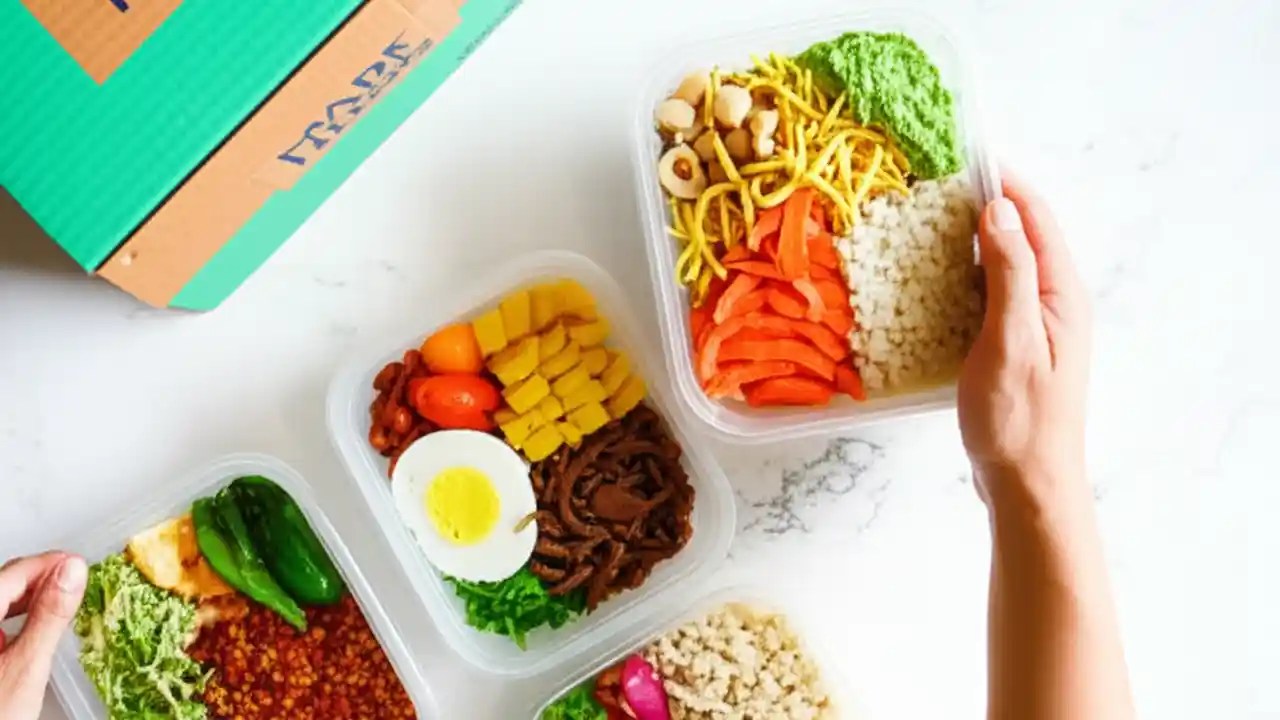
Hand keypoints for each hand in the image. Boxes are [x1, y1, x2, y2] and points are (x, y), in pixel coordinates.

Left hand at [0, 552, 86, 719]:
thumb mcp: (24, 668)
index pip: (11, 574)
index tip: (79, 565)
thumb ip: (49, 616)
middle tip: (75, 581)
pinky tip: (30, 630)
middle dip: (39, 578)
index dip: (49, 564)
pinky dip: (13, 619)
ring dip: (28, 598)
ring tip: (60, 602)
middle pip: (1, 584)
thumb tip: (73, 572)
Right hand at [959, 173, 1091, 508]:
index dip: (1004, 182)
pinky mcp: (1014, 345)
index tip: (964, 157)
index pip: (1036, 217)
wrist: (1028, 484)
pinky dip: (965, 276)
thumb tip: (1000, 210)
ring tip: (926, 221)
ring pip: (1004, 264)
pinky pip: (991, 294)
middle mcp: (1054, 302)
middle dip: (984, 204)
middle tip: (934, 185)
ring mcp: (1035, 325)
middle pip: (1022, 235)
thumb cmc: (1018, 417)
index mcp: (1060, 293)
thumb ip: (1010, 273)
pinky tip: (933, 280)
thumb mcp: (1010, 340)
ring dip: (971, 240)